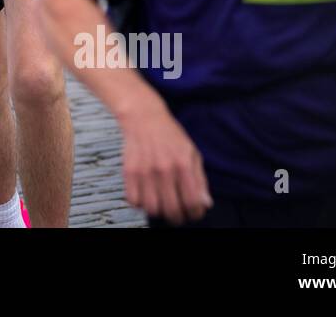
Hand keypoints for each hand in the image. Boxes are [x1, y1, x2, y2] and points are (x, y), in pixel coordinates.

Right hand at [119, 104, 212, 224]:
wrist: (143, 117)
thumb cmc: (170, 135)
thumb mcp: (192, 153)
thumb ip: (200, 180)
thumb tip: (206, 204)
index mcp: (183, 165)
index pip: (192, 202)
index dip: (195, 213)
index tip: (193, 213)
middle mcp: (164, 169)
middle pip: (172, 210)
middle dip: (177, 218)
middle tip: (177, 214)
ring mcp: (145, 171)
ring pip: (152, 209)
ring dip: (158, 211)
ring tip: (161, 205)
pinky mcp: (129, 171)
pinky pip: (133, 200)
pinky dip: (140, 204)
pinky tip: (146, 196)